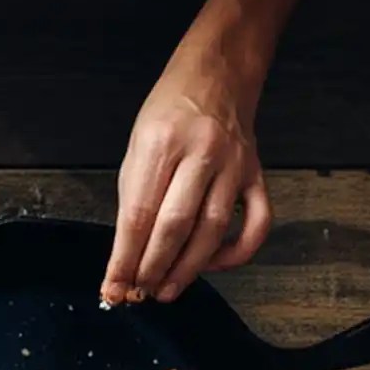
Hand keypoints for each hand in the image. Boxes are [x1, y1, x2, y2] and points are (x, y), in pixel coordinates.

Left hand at [101, 53, 271, 304]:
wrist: (216, 76)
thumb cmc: (167, 114)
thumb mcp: (135, 148)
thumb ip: (133, 198)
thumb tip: (126, 254)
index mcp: (159, 144)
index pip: (137, 214)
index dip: (124, 258)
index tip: (112, 288)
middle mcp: (200, 154)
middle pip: (175, 225)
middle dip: (152, 266)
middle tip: (139, 293)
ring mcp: (234, 165)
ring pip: (212, 229)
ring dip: (188, 268)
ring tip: (165, 289)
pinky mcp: (257, 173)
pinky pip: (257, 222)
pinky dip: (238, 251)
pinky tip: (214, 266)